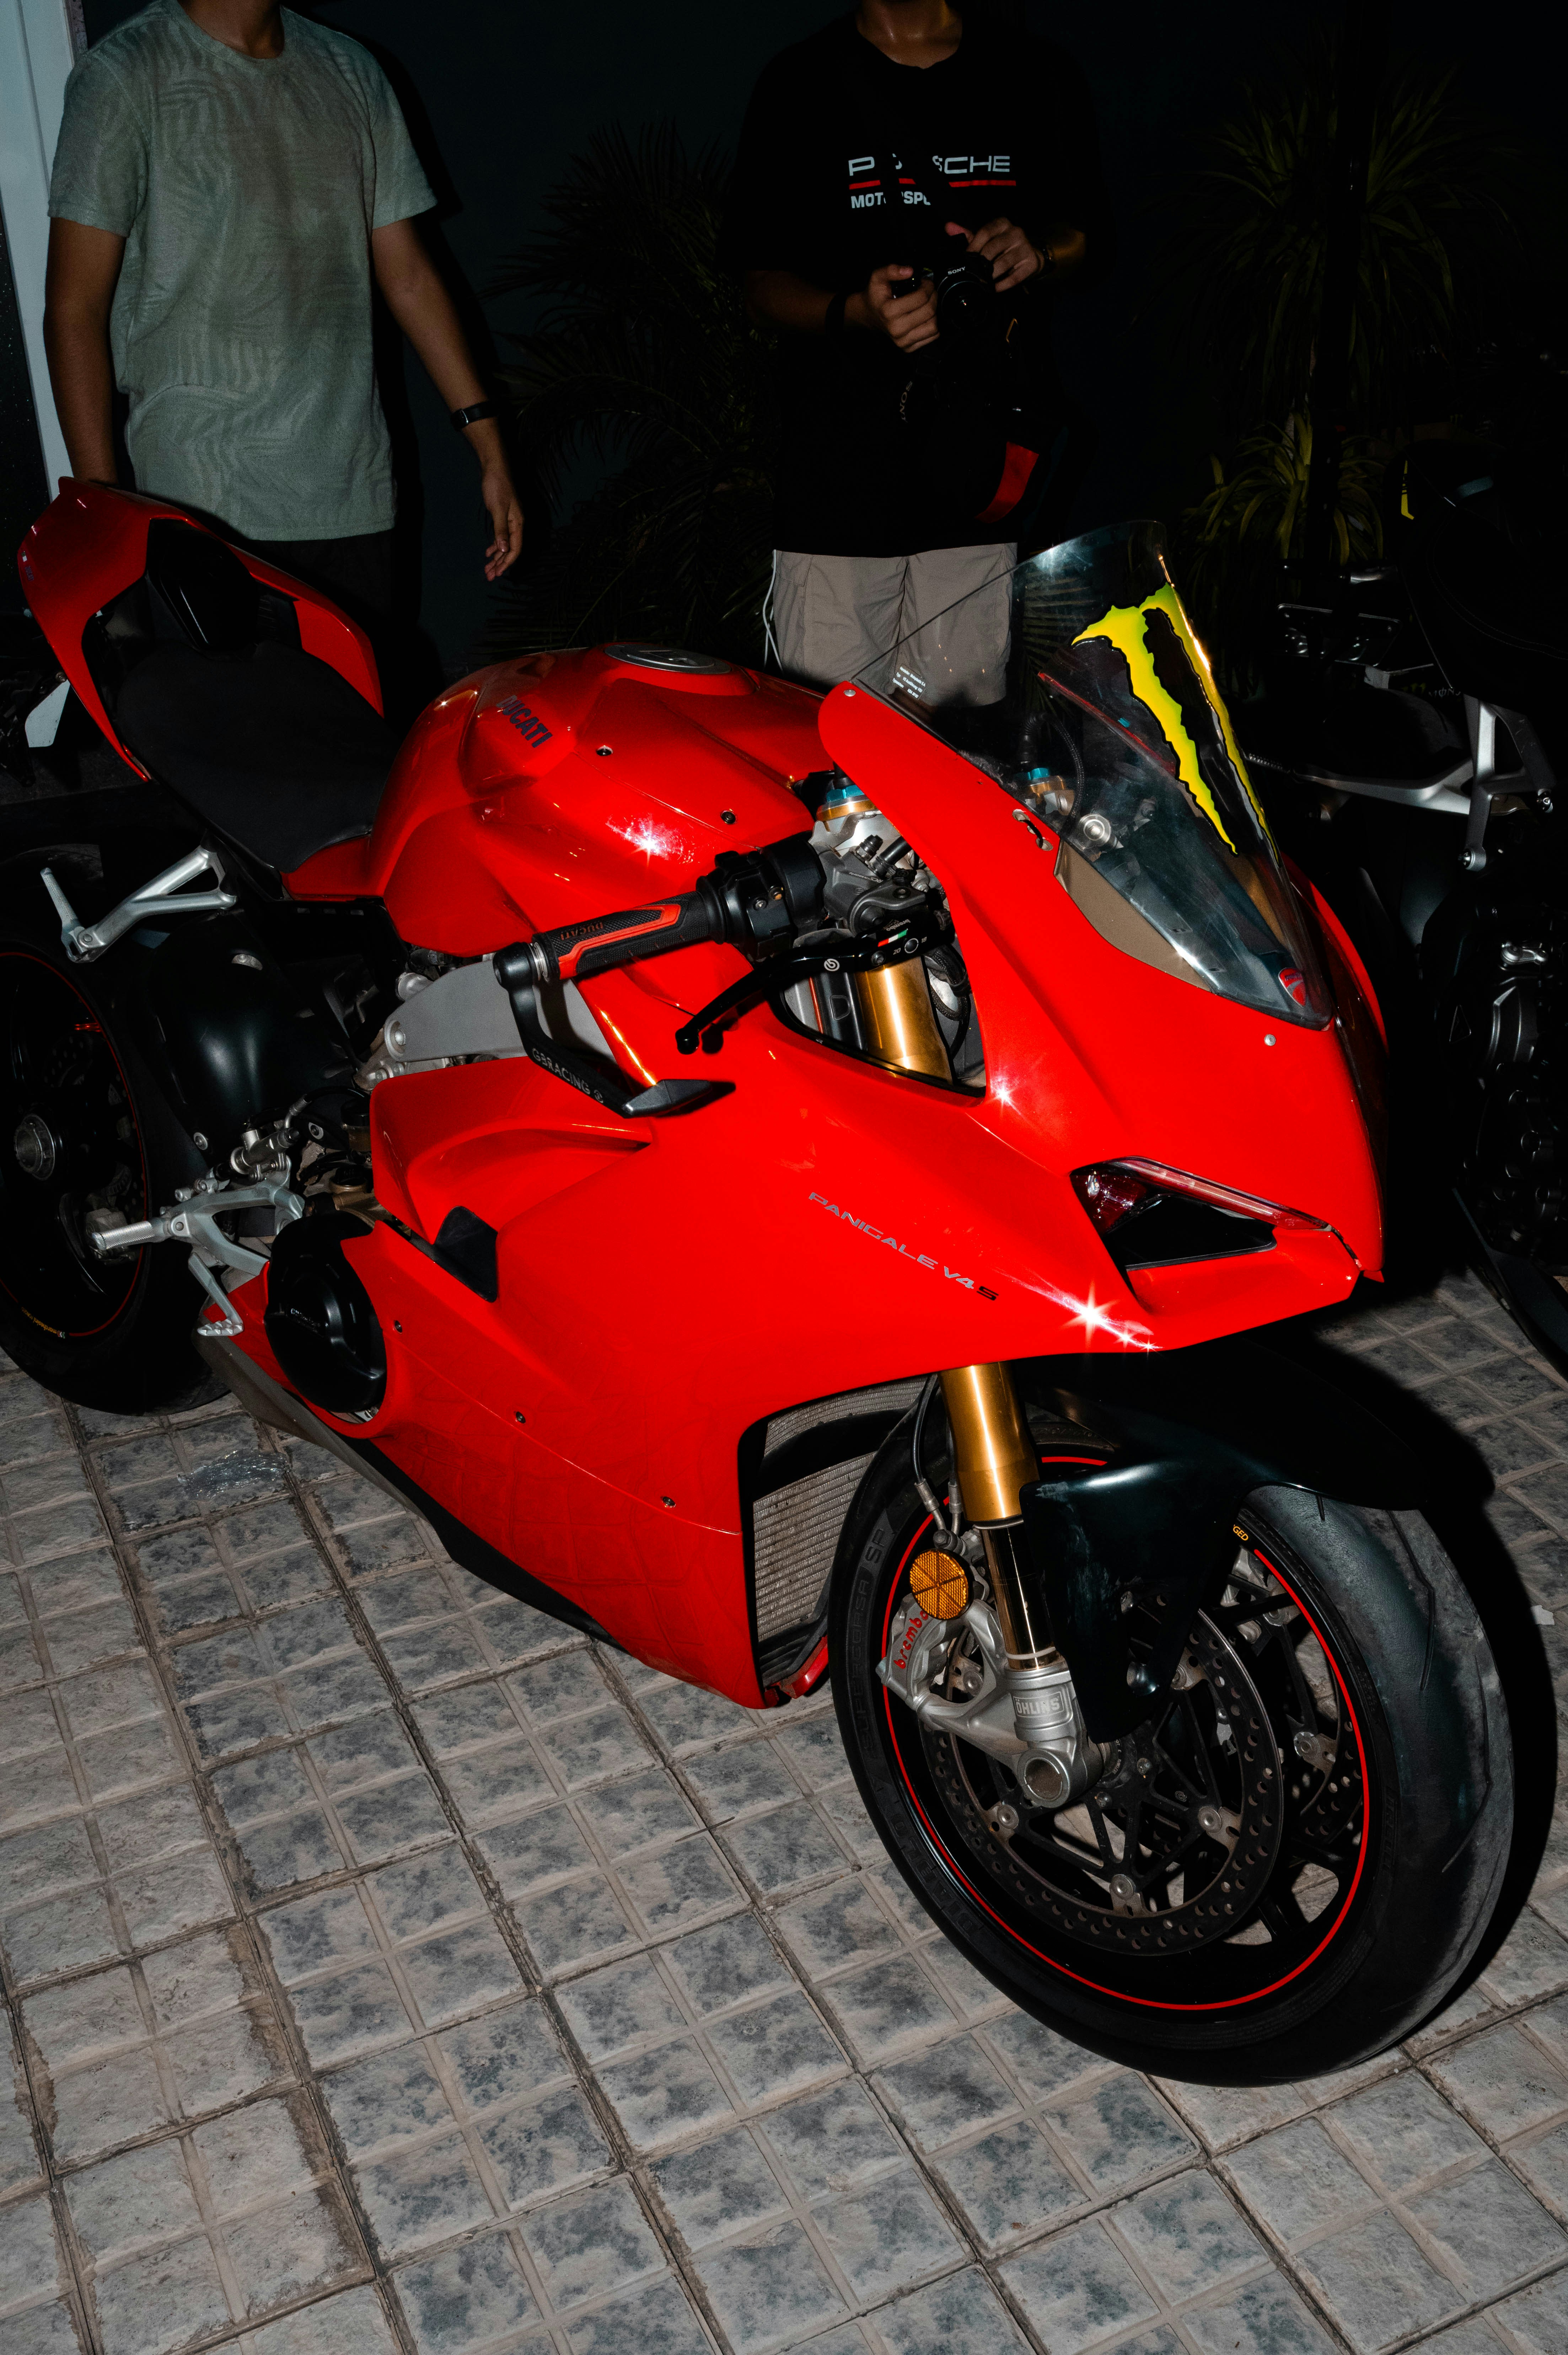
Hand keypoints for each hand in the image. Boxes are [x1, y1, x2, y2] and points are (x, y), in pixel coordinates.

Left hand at [479, 461, 523, 581]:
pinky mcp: (502, 517)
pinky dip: (494, 546)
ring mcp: (510, 521)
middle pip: (510, 550)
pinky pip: (501, 537)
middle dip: (500, 564)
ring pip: (504, 544)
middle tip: (489, 577)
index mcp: (518, 523)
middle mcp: (516, 524)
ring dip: (496, 558)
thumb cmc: (497, 485)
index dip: (506, 562)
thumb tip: (503, 550)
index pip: (515, 549)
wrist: (494, 467)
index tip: (497, 573)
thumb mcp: (498, 508)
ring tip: (487, 569)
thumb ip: (501, 530)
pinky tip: (488, 553)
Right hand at [848, 263, 939, 351]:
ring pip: (933, 326)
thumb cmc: (876, 296)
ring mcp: (902, 341)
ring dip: (934, 312)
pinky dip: (932, 324)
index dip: (928, 286)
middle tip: (929, 291)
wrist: (869, 315)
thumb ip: (891, 270)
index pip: (921, 298)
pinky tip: (924, 317)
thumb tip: (909, 271)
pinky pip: (932, 336)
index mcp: (889, 312)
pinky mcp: (908, 348)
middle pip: (929, 311)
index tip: (926, 283)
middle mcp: (896, 329)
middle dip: (933, 297)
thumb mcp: (878, 277)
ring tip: (926, 304)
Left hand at [946, 216, 1044, 294]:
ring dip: (990, 276)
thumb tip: (948, 227)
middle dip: (981, 263)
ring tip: (983, 282)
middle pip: (993, 248)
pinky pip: (1014, 278)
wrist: (1030, 255)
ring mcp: (1025, 247)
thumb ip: (968, 234)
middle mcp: (1015, 232)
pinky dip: (1002, 285)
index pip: (985, 232)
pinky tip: (994, 289)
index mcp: (1002, 224)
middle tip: (973, 273)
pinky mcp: (1031, 262)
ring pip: (1003, 264)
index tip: (965, 258)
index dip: (973, 246)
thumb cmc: (1003, 247)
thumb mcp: (987, 239)